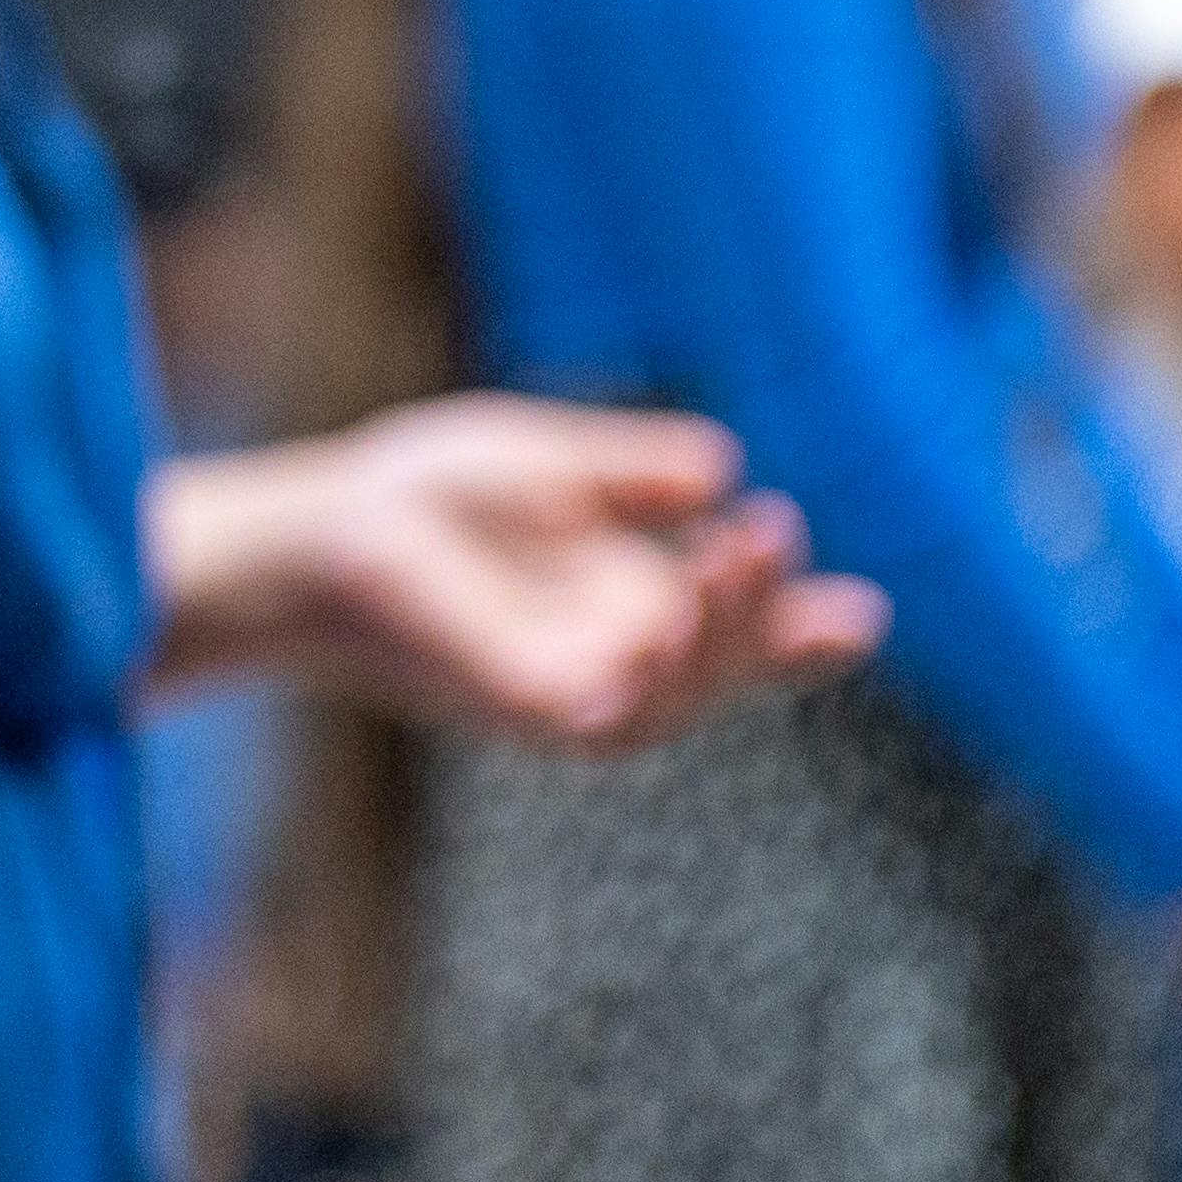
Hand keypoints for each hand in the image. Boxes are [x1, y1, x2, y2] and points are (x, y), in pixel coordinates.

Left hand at [213, 394, 889, 745]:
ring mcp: (574, 696)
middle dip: (772, 617)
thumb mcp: (545, 463)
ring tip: (736, 547)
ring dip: (723, 631)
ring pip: (683, 697)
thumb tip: (720, 463)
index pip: (735, 629)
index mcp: (630, 606)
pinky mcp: (526, 711)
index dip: (799, 628)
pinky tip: (665, 623)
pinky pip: (612, 718)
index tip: (861, 609)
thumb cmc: (418, 498)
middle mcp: (614, 662)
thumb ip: (630, 472)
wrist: (319, 530)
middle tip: (777, 532)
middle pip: (727, 668)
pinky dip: (653, 678)